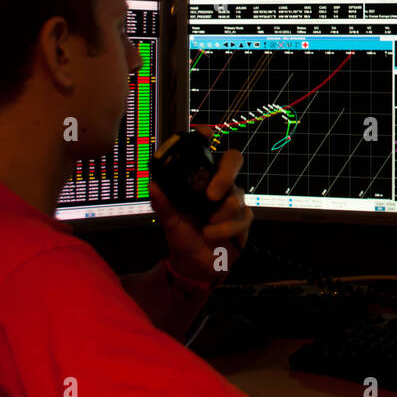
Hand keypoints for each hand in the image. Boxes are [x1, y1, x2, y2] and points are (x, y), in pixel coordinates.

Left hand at [150, 134, 252, 284]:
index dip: (207, 136)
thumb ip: (163, 203)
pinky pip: (241, 217)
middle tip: (211, 196)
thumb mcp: (168, 220)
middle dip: (225, 175)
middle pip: (233, 160)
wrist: (194, 263)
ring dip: (219, 216)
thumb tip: (152, 185)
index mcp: (200, 178)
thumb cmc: (182, 235)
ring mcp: (233, 199)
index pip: (206, 150)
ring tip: (206, 228)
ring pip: (236, 196)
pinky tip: (211, 235)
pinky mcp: (243, 218)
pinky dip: (224, 229)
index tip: (205, 132)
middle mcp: (219, 183)